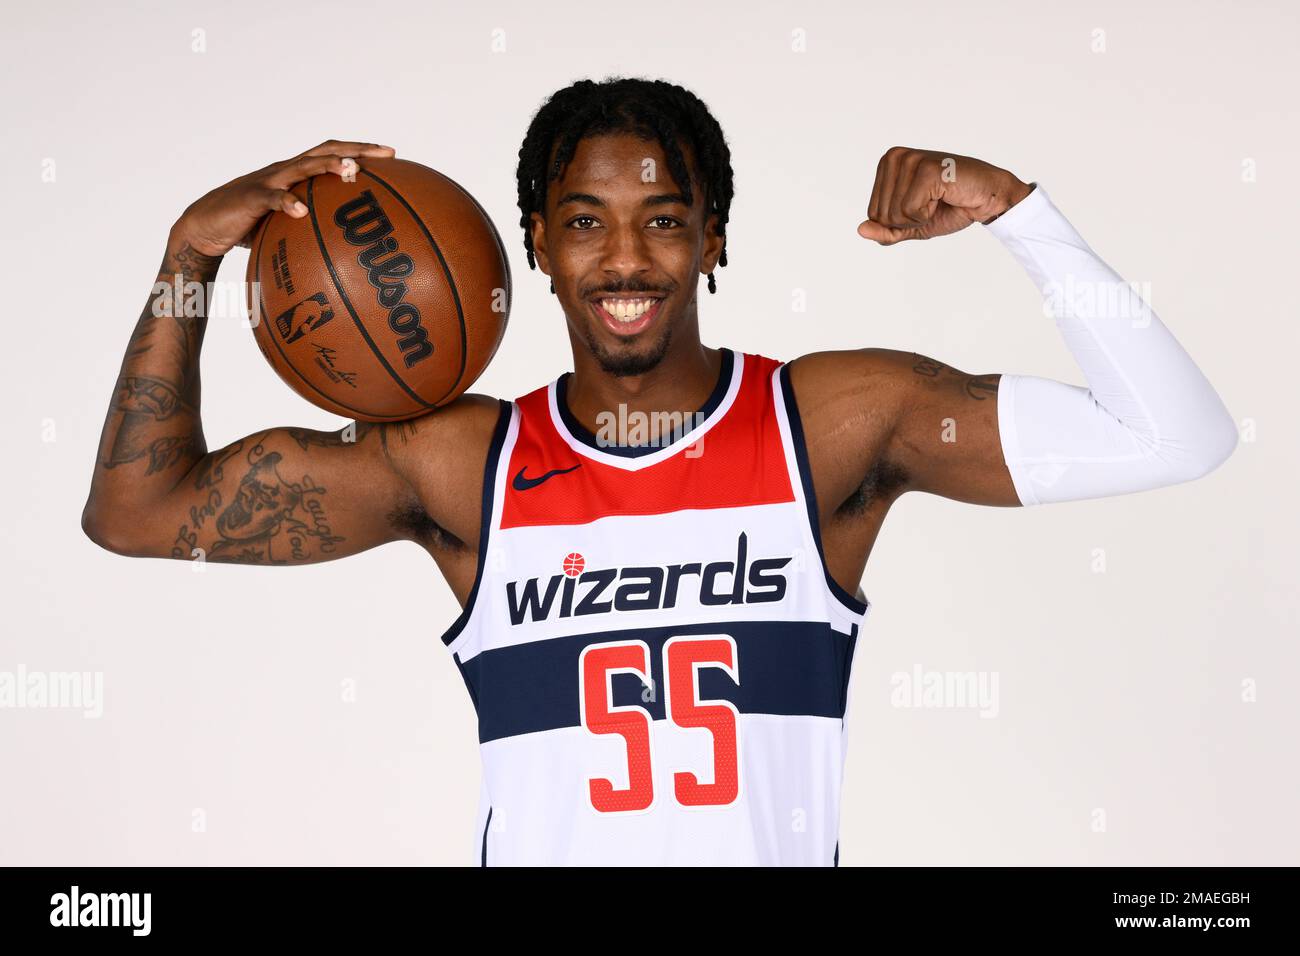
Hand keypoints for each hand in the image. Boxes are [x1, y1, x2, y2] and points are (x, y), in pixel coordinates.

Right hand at [171, 139, 396, 256]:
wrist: (205, 225)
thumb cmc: (250, 226)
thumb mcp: (287, 225)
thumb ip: (314, 227)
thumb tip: (349, 250)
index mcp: (296, 173)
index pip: (333, 153)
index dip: (361, 150)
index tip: (392, 155)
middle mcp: (286, 170)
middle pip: (325, 151)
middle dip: (357, 150)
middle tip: (387, 154)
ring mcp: (269, 180)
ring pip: (302, 167)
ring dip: (326, 166)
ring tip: (350, 170)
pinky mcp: (252, 197)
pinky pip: (272, 198)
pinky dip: (287, 202)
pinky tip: (302, 211)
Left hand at [857, 146, 1030, 245]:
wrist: (986, 199)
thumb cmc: (950, 206)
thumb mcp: (911, 225)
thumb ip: (886, 230)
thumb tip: (860, 230)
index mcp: (887, 164)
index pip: (873, 214)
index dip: (898, 223)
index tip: (921, 206)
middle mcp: (894, 157)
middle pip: (881, 215)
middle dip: (908, 221)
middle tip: (932, 204)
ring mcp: (909, 161)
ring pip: (894, 215)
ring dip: (919, 218)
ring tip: (939, 199)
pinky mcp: (926, 169)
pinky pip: (910, 211)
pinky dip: (928, 214)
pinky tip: (944, 197)